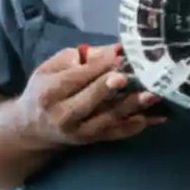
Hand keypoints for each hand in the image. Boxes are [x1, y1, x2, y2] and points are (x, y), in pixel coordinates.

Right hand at [15, 44, 166, 148]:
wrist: (33, 128)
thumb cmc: (44, 90)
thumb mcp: (51, 68)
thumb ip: (80, 57)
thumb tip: (113, 49)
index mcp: (50, 93)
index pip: (77, 78)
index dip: (99, 67)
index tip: (120, 56)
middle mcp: (64, 116)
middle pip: (90, 101)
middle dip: (109, 88)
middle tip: (127, 76)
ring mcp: (81, 131)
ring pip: (108, 119)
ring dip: (132, 106)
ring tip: (153, 94)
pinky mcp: (94, 140)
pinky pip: (118, 133)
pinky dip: (137, 125)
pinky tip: (157, 117)